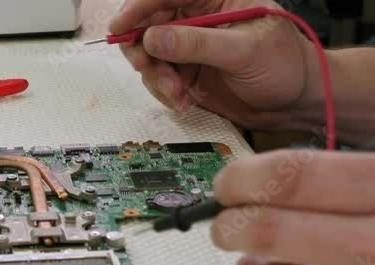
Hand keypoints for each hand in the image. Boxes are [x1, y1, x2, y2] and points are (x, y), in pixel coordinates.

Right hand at [110, 0, 318, 130]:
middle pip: (148, 24)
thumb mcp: (244, 51)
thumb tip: (155, 38)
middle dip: (144, 50)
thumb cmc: (286, 66)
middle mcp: (197, 19)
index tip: (121, 27)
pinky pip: (157, 78)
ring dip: (156, 77)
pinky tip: (183, 101)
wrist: (296, 102)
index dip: (139, 7)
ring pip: (149, 55)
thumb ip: (198, 44)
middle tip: (147, 68)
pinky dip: (163, 92)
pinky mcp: (184, 72)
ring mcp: (189, 47)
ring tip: (177, 94)